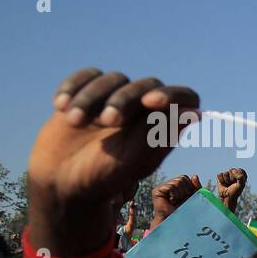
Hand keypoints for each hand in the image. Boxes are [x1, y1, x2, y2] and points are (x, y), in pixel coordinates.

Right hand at [27, 70, 199, 252]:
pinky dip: (74, 87)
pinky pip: (86, 76)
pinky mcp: (88, 92)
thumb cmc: (103, 176)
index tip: (150, 102)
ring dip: (92, 97)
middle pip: (146, 85)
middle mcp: (143, 108)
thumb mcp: (134, 160)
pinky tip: (61, 106)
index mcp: (164, 125)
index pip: (184, 98)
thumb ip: (160, 136)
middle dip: (125, 99)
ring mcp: (116, 98)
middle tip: (108, 122)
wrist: (63, 181)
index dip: (172, 95)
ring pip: (113, 79)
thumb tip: (195, 112)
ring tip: (74, 121)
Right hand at [152, 175, 201, 227]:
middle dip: (185, 191)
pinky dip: (175, 195)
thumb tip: (195, 176)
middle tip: (180, 201)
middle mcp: (168, 184)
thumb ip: (196, 187)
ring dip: (180, 194)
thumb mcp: (194, 198)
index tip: (187, 198)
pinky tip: (171, 201)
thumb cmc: (186, 211)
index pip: (186, 178)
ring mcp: (162, 187)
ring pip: (178, 182)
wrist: (176, 222)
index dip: (189, 188)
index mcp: (176, 185)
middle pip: (182, 178)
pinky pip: (171, 187)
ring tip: (175, 202)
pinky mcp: (157, 191)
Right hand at [216, 168, 247, 212]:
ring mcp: (227, 174)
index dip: (238, 176)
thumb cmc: (235, 192)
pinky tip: (223, 184)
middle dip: (232, 178)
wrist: (227, 197)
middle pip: (232, 170)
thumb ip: (241, 178)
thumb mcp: (240, 185)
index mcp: (240, 174)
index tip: (238, 181)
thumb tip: (235, 172)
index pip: (240, 170)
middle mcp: (234, 173)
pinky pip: (220, 175)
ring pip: (225, 173)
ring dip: (226, 180)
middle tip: (232, 184)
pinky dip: (221, 180)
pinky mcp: (220, 176)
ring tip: (228, 184)